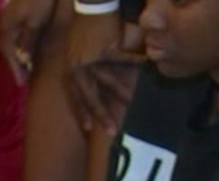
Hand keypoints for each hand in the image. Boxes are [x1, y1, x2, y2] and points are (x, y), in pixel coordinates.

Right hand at [0, 0, 58, 83]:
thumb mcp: (36, 23)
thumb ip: (28, 42)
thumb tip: (24, 60)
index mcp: (7, 28)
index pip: (9, 54)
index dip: (15, 69)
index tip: (21, 83)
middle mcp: (4, 23)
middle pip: (7, 49)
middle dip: (14, 64)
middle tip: (22, 78)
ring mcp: (9, 17)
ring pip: (10, 41)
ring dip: (16, 54)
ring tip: (24, 66)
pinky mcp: (17, 12)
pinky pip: (15, 33)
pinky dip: (20, 44)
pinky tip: (25, 48)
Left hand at [67, 15, 145, 133]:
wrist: (89, 4)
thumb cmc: (86, 27)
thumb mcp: (80, 51)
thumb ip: (88, 69)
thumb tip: (100, 84)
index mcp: (70, 69)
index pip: (76, 96)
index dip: (82, 112)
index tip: (89, 128)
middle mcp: (77, 66)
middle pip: (89, 95)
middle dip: (101, 114)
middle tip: (112, 130)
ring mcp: (90, 58)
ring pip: (108, 81)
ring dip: (121, 93)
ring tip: (133, 104)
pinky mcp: (105, 47)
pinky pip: (123, 60)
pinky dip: (136, 64)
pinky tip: (148, 69)